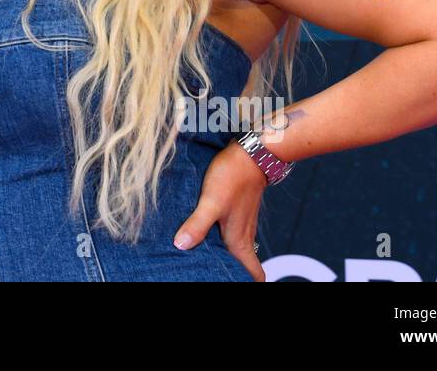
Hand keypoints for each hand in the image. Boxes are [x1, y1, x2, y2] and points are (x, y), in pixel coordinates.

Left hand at [173, 140, 267, 280]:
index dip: (246, 283)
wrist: (251, 153)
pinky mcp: (236, 212)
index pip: (255, 275)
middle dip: (232, 273)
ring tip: (201, 258)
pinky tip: (203, 234)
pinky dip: (221, 241)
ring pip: (236, 250)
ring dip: (225, 257)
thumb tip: (181, 246)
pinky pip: (231, 235)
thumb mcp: (211, 201)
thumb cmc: (233, 176)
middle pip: (244, 266)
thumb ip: (197, 225)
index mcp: (239, 241)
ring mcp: (241, 224)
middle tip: (207, 273)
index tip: (229, 283)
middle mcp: (243, 236)